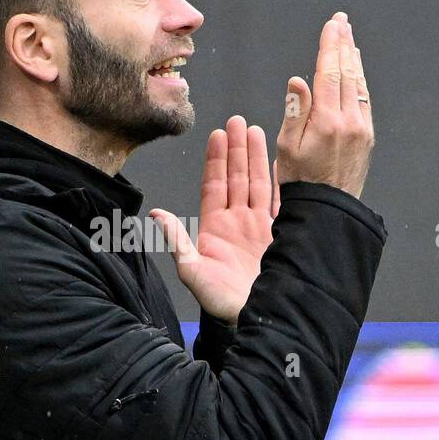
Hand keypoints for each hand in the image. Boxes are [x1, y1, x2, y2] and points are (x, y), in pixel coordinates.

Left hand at [151, 115, 279, 324]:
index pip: (214, 185)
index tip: (218, 134)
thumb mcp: (193, 271)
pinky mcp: (277, 237)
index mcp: (214, 228)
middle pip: (236, 177)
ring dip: (256, 159)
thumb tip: (155, 213)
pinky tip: (283, 163)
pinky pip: (279, 203)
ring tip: (257, 130)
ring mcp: (257, 229)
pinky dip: (281, 182)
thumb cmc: (219, 301)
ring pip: (257, 184)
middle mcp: (236, 223)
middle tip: (238, 120)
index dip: (216, 160)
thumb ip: (177, 240)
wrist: (253, 320)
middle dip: (236, 149)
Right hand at [275, 11, 374, 198]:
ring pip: (359, 84)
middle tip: (342, 23)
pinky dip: (360, 79)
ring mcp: (361, 128)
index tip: (331, 26)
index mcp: (326, 121)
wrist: (328, 208)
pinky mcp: (366, 136)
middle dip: (344, 44)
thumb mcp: (287, 147)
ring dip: (354, 59)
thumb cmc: (301, 181)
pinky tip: (356, 71)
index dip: (330, 46)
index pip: (329, 72)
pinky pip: (364, 99)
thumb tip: (299, 82)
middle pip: (347, 72)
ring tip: (349, 39)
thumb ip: (295, 111)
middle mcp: (349, 121)